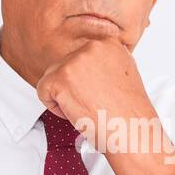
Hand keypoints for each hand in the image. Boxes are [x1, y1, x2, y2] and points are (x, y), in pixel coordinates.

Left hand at [34, 36, 157, 143]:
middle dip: (73, 88)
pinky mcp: (60, 77)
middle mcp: (92, 47)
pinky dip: (54, 107)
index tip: (100, 94)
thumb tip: (88, 66)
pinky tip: (77, 111)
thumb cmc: (129, 112)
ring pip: (53, 77)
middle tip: (94, 103)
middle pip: (65, 66)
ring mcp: (75, 61)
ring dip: (64, 96)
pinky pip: (43, 90)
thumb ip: (105, 63)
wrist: (131, 131)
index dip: (86, 81)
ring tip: (87, 107)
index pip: (81, 58)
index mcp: (109, 43)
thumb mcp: (125, 74)